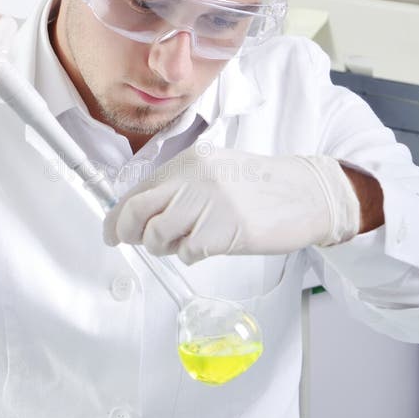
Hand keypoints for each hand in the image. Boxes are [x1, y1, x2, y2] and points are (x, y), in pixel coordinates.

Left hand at [104, 145, 361, 263]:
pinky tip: (210, 246)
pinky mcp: (225, 229)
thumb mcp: (215, 174)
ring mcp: (209, 202)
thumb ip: (179, 189)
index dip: (117, 217)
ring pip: (159, 235)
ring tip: (186, 243)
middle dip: (128, 232)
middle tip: (134, 243)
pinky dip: (192, 255)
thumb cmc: (260, 188)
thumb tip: (139, 217)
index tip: (111, 233)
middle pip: (138, 211)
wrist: (307, 193)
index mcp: (189, 162)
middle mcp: (194, 177)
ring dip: (165, 247)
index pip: (137, 191)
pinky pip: (189, 252)